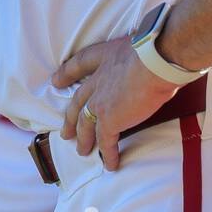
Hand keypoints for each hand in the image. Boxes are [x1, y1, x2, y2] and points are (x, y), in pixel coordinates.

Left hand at [52, 37, 177, 170]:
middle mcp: (97, 81)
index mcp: (103, 57)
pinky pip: (105, 142)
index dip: (66, 73)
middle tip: (65, 131)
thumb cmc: (153, 50)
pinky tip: (110, 164)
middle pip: (78, 102)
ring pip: (85, 125)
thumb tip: (148, 64)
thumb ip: (135, 58)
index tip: (56, 81)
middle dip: (70, 118)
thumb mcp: (136, 47)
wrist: (155, 61)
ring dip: (84, 140)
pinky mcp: (109, 120)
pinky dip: (108, 154)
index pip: (79, 64)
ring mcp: (100, 102)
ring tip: (82, 151)